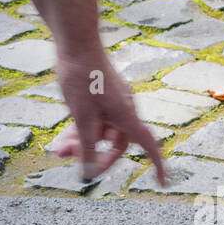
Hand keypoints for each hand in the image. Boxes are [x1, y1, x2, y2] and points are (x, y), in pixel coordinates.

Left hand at [53, 46, 166, 186]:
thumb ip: (87, 147)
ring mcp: (112, 102)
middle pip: (116, 143)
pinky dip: (80, 131)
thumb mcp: (82, 118)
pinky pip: (94, 120)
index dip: (158, 166)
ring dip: (82, 144)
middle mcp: (124, 110)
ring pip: (100, 132)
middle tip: (71, 160)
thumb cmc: (82, 77)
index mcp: (127, 116)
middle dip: (94, 155)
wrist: (76, 40)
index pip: (148, 146)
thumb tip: (89, 175)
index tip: (163, 184)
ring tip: (59, 151)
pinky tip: (63, 139)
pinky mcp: (100, 96)